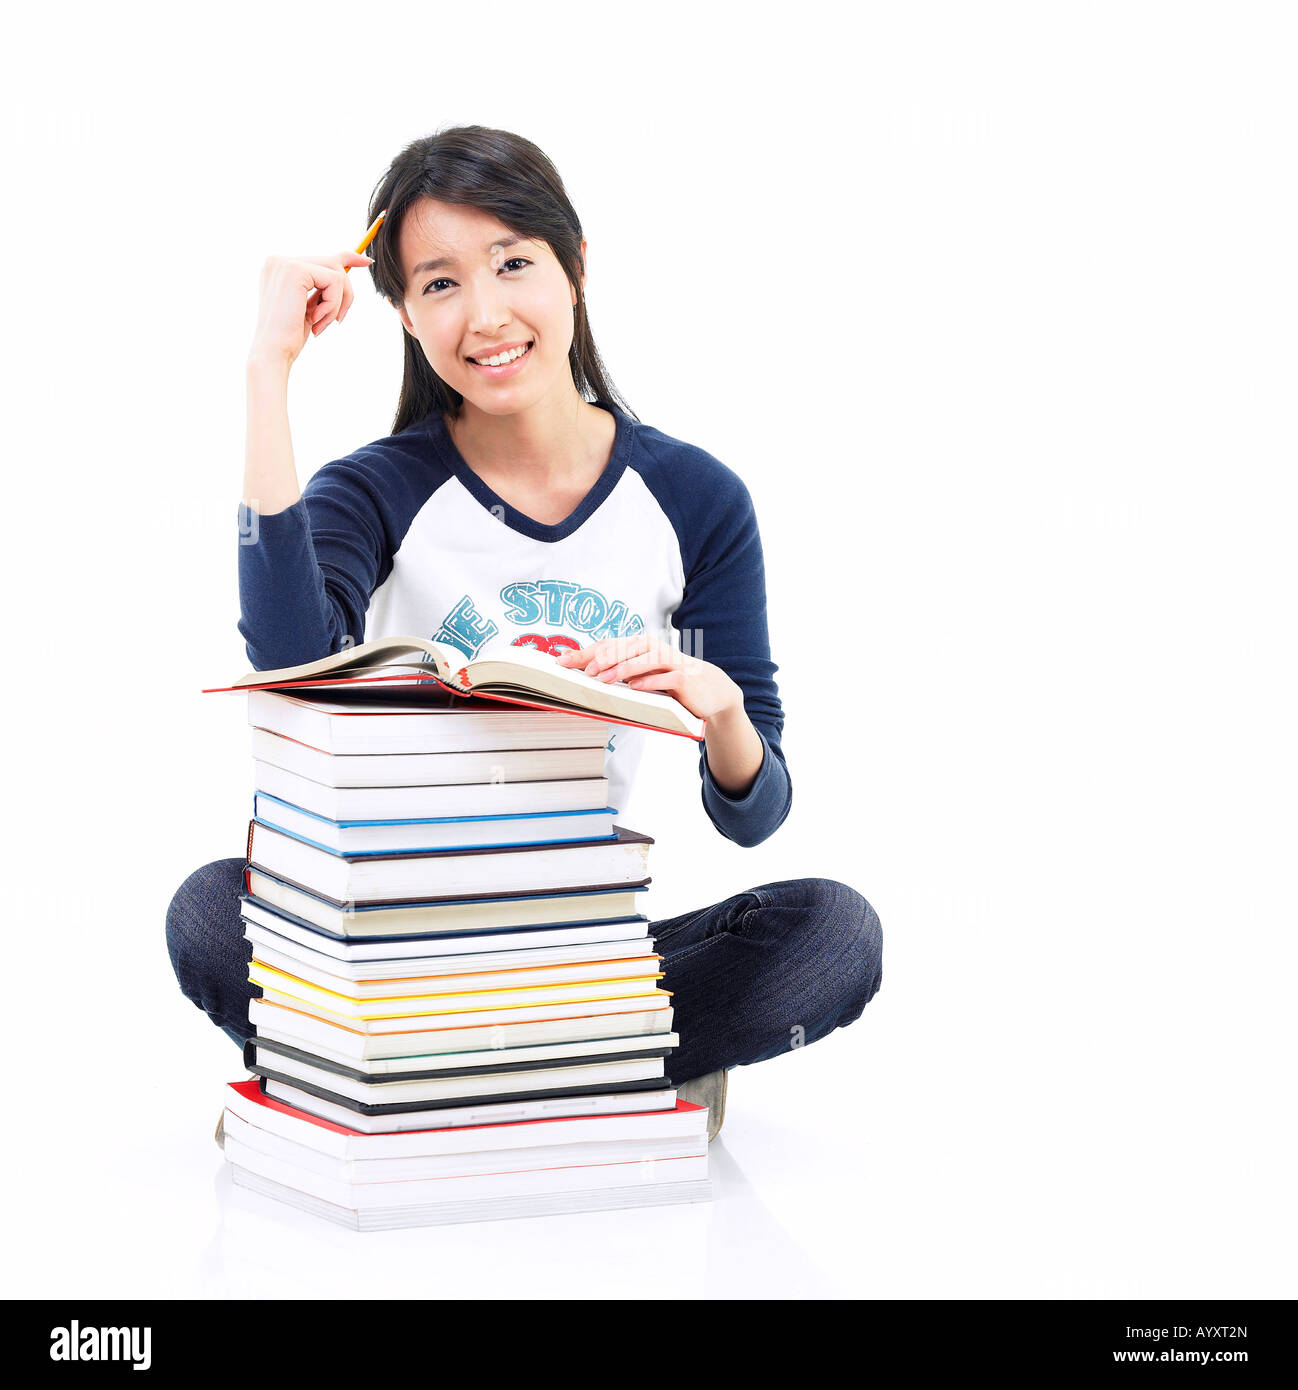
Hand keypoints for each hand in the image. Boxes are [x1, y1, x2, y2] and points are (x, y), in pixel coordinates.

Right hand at [248, 249, 373, 369]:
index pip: (322, 258)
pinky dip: (332, 304)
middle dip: (344, 294)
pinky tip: (316, 320)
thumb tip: (344, 271)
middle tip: (338, 319)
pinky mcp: (295, 270)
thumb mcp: (309, 306)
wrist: (273, 352)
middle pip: (333, 264)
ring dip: (336, 303)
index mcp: (280, 268)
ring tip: (320, 323)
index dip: (347, 258)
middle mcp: (279, 260)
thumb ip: (321, 288)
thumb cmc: (289, 336)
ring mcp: (285, 263)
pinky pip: (334, 281)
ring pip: (336, 273)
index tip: (366, 261)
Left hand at [555, 635, 742, 723]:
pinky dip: (650, 681)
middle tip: (582, 670)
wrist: (710, 691)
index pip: (608, 645)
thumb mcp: (643, 677)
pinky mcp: (685, 677)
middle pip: (624, 648)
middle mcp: (654, 648)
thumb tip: (585, 673)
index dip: (585, 652)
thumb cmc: (670, 683)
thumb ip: (620, 672)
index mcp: (641, 646)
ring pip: (644, 659)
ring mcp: (671, 661)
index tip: (561, 661)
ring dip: (622, 669)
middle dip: (601, 658)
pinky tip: (634, 687)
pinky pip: (665, 676)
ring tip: (603, 679)